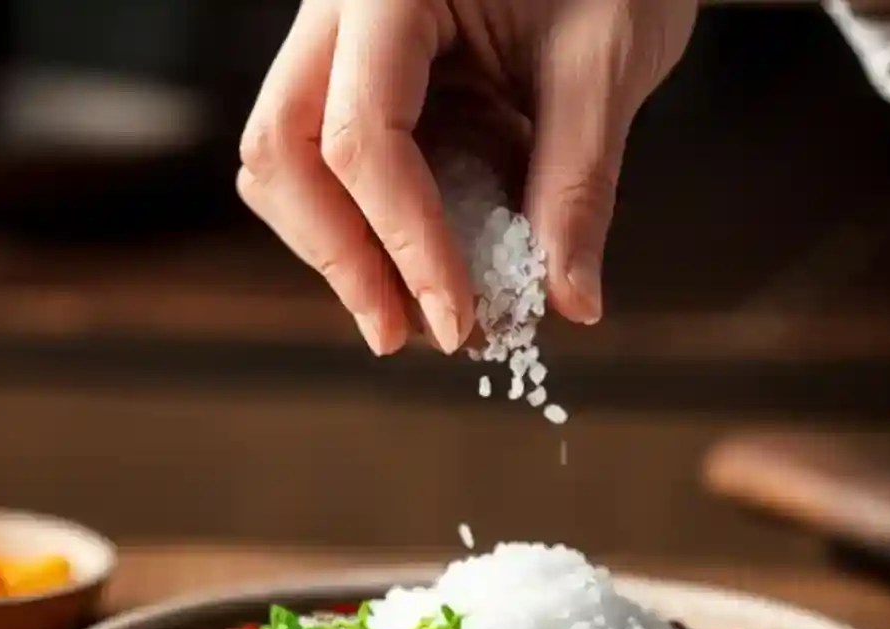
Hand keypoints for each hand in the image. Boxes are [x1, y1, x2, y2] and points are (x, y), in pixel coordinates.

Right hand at [236, 0, 696, 354]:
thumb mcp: (606, 60)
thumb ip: (578, 182)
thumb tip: (569, 301)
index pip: (363, 134)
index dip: (405, 242)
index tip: (458, 320)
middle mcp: (339, 10)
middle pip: (283, 149)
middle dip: (338, 255)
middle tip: (401, 334)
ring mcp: (337, 39)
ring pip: (283, 159)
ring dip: (336, 246)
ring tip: (412, 311)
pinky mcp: (356, 71)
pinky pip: (324, 157)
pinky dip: (362, 220)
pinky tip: (418, 260)